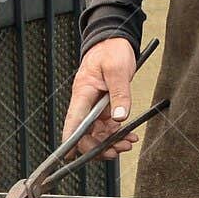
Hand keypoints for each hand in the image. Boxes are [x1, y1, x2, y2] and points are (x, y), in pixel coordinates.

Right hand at [62, 37, 140, 159]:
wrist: (113, 40)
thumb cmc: (111, 50)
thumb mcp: (118, 70)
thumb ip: (120, 94)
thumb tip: (120, 117)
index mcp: (82, 93)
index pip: (73, 123)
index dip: (71, 142)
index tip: (71, 158)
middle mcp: (84, 103)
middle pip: (84, 134)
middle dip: (98, 147)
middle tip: (117, 150)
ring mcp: (93, 106)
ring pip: (95, 133)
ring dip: (109, 142)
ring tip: (127, 143)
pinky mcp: (102, 106)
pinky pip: (106, 126)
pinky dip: (116, 134)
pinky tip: (127, 134)